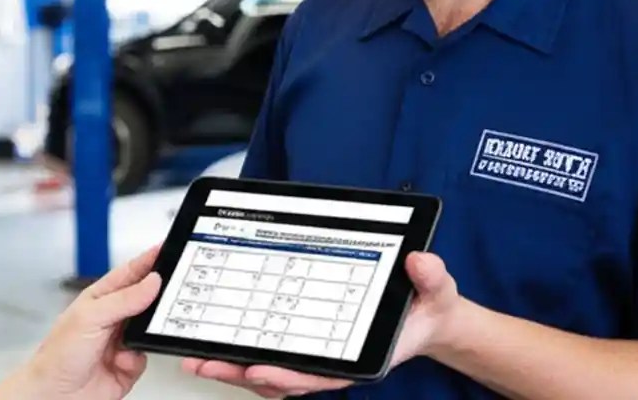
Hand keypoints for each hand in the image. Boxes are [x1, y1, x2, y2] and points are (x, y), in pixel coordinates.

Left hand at [0, 245, 162, 399]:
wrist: (55, 396)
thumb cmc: (58, 356)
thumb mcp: (90, 318)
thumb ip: (124, 299)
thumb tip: (152, 282)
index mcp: (101, 298)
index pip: (130, 273)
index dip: (149, 260)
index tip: (167, 248)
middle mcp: (113, 317)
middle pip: (146, 299)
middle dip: (158, 298)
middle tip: (172, 292)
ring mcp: (122, 340)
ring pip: (151, 327)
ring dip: (147, 332)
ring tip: (136, 335)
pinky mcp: (129, 363)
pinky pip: (147, 354)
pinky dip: (137, 358)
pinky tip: (121, 361)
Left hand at [181, 252, 463, 397]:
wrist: (426, 313)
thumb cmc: (426, 307)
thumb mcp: (438, 290)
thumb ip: (431, 279)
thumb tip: (420, 262)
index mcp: (362, 354)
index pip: (320, 372)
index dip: (288, 375)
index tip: (260, 371)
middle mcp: (335, 358)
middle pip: (284, 373)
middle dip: (243, 373)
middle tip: (206, 365)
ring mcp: (319, 353)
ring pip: (272, 367)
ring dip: (236, 367)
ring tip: (199, 360)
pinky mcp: (309, 343)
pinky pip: (274, 353)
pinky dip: (247, 354)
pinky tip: (220, 349)